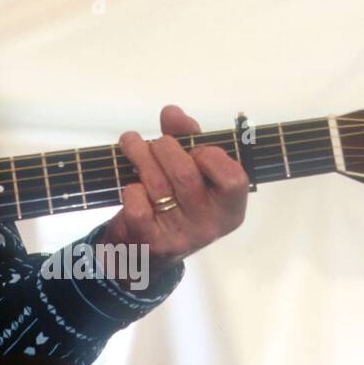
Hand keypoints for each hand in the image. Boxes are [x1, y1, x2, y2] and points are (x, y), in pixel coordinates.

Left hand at [98, 104, 248, 276]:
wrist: (146, 252)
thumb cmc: (175, 202)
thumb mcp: (190, 172)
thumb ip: (187, 139)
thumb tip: (172, 113)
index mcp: (230, 209)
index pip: (233, 179)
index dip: (210, 156)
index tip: (195, 149)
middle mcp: (210, 225)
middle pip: (185, 173)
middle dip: (163, 146)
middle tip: (153, 143)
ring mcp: (180, 236)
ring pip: (157, 183)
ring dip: (138, 154)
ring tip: (130, 143)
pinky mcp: (151, 242)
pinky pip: (137, 204)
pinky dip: (130, 188)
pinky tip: (131, 185)